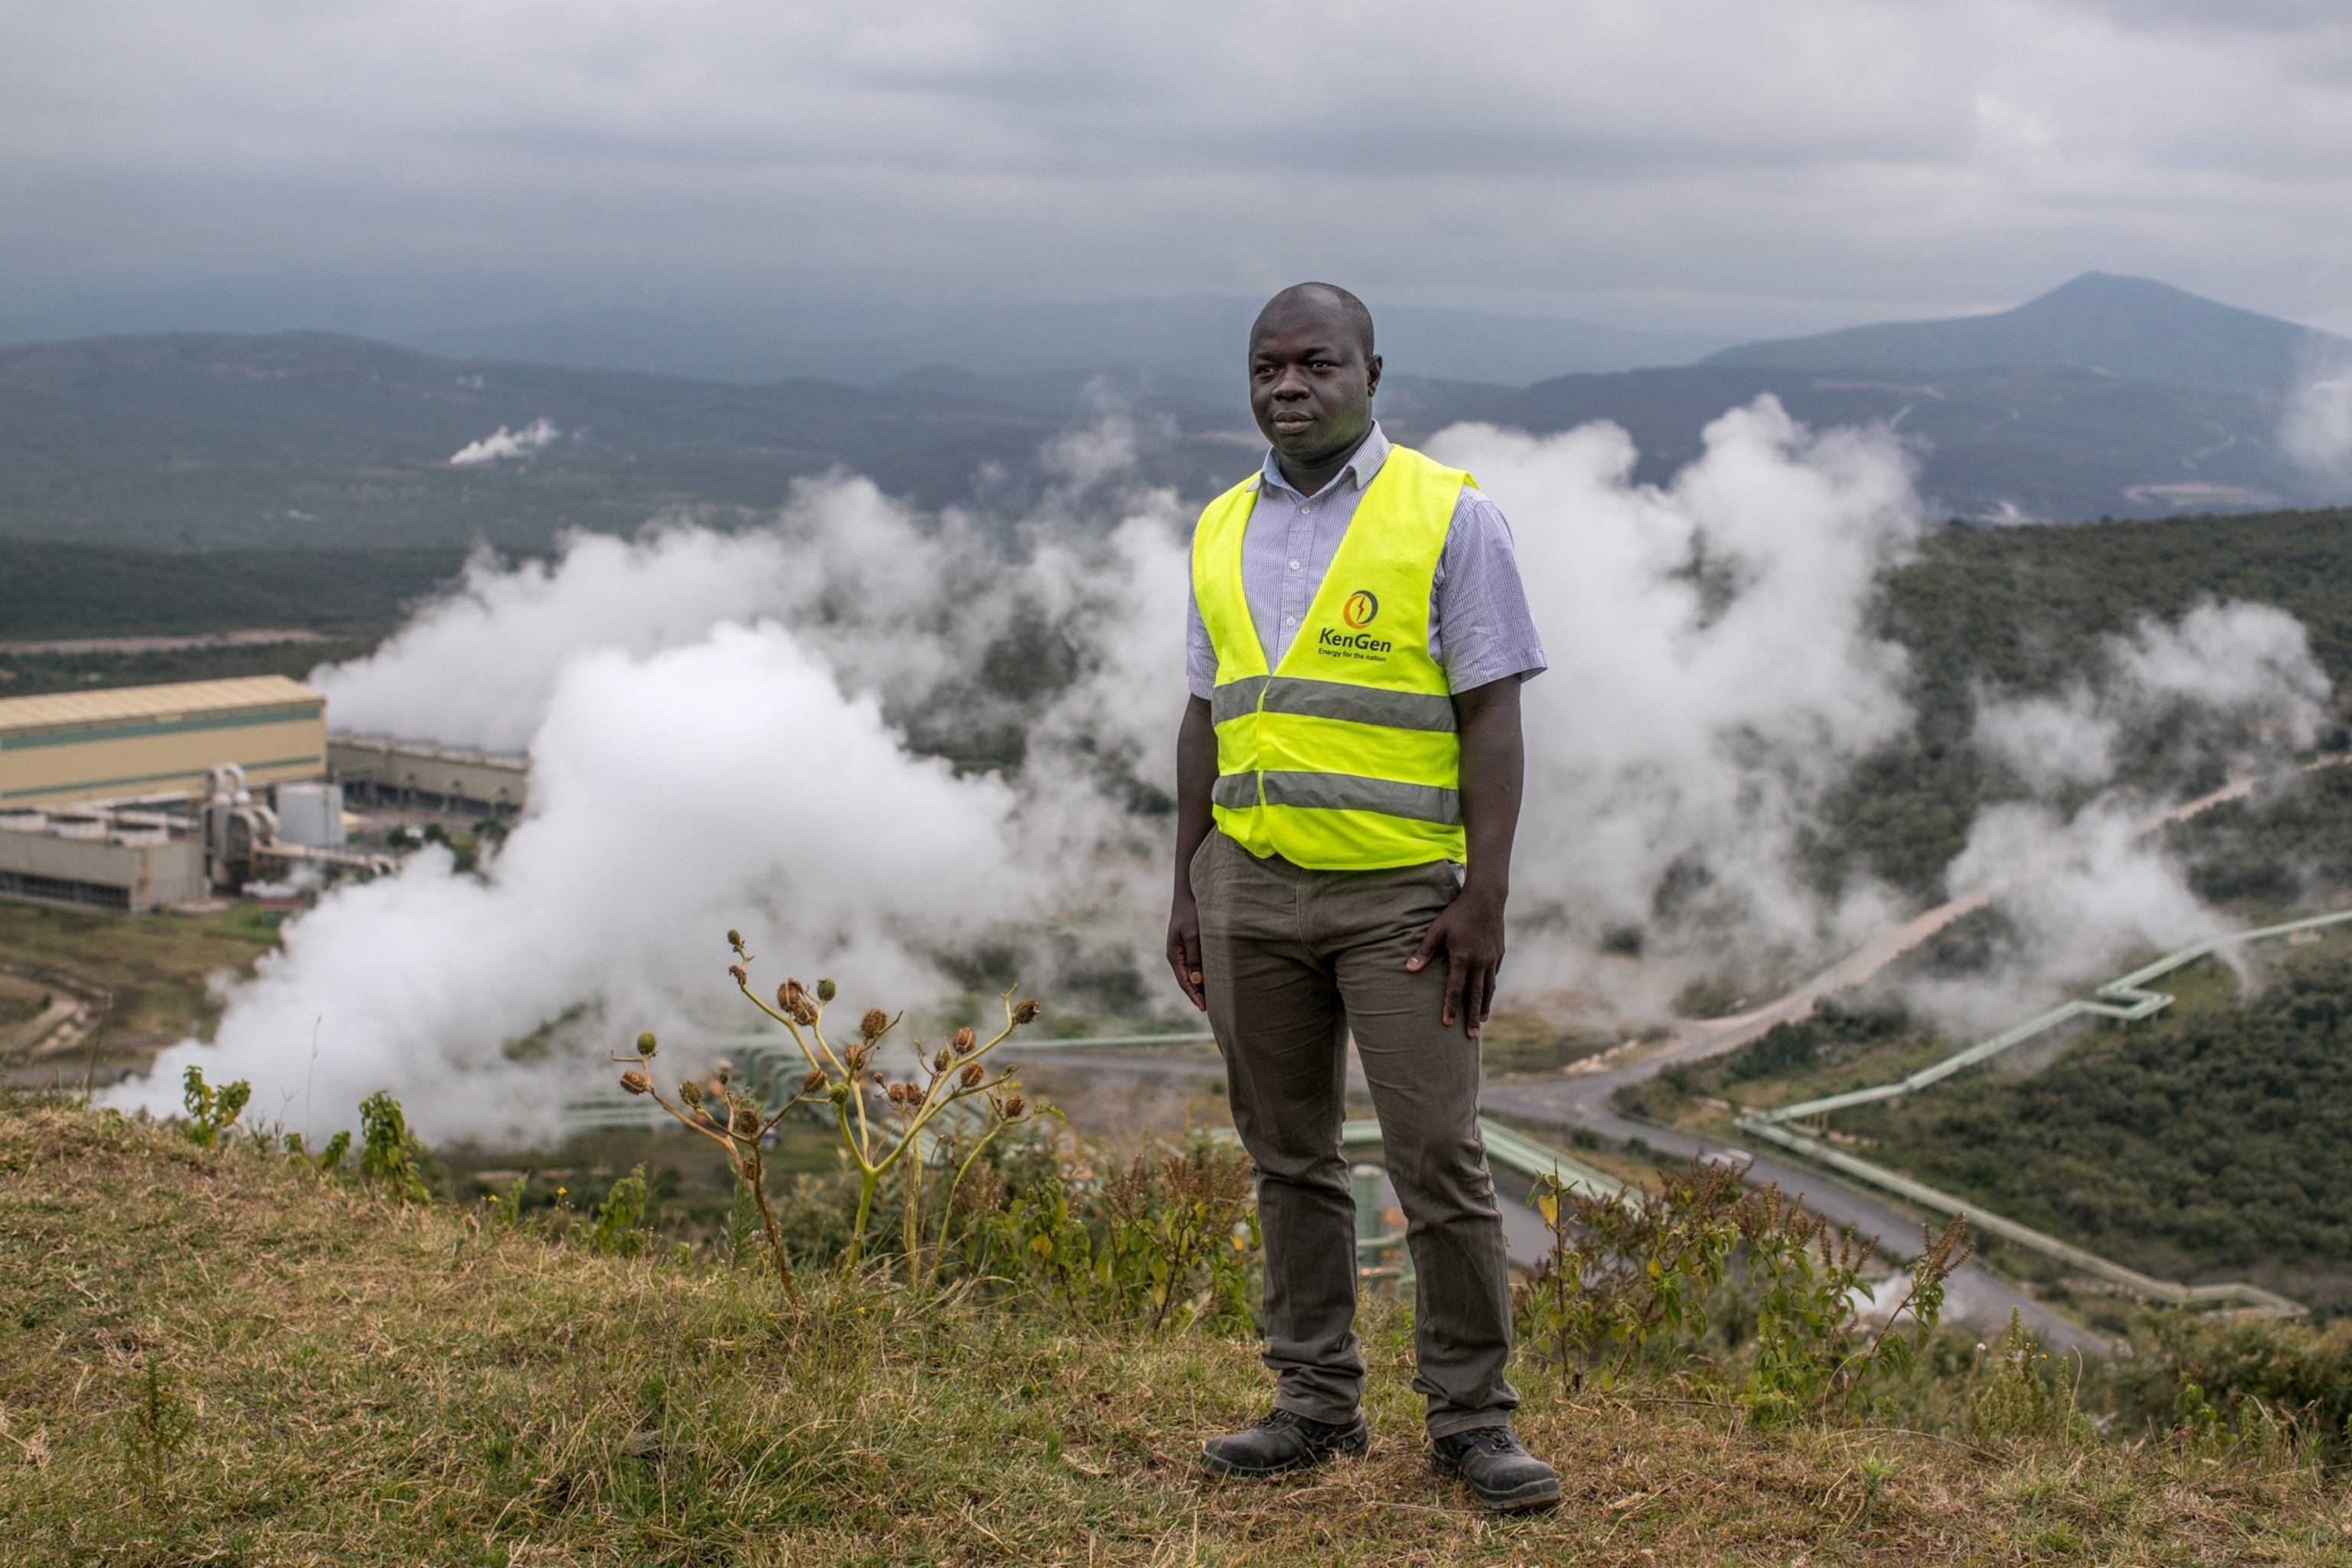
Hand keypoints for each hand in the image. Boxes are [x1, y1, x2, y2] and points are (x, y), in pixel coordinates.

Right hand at [1167, 892, 1205, 1010]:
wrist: (1189, 894)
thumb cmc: (1191, 913)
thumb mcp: (1193, 935)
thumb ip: (1195, 957)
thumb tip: (1196, 981)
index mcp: (1174, 956)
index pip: (1184, 982)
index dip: (1194, 996)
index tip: (1204, 1009)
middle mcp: (1177, 956)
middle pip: (1187, 981)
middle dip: (1197, 995)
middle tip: (1211, 1009)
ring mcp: (1183, 951)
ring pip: (1192, 973)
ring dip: (1201, 986)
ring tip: (1214, 999)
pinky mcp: (1191, 945)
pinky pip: (1197, 964)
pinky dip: (1204, 974)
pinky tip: (1214, 979)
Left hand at [1406, 886, 1504, 1036]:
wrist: (1486, 898)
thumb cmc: (1457, 913)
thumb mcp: (1437, 929)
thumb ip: (1424, 951)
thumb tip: (1408, 968)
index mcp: (1461, 958)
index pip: (1455, 989)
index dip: (1450, 1007)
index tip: (1447, 1023)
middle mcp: (1478, 962)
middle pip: (1475, 996)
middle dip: (1472, 1017)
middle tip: (1471, 1036)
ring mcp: (1491, 959)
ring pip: (1488, 989)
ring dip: (1484, 1007)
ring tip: (1482, 1022)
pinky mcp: (1499, 954)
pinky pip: (1493, 976)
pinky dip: (1490, 989)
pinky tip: (1487, 996)